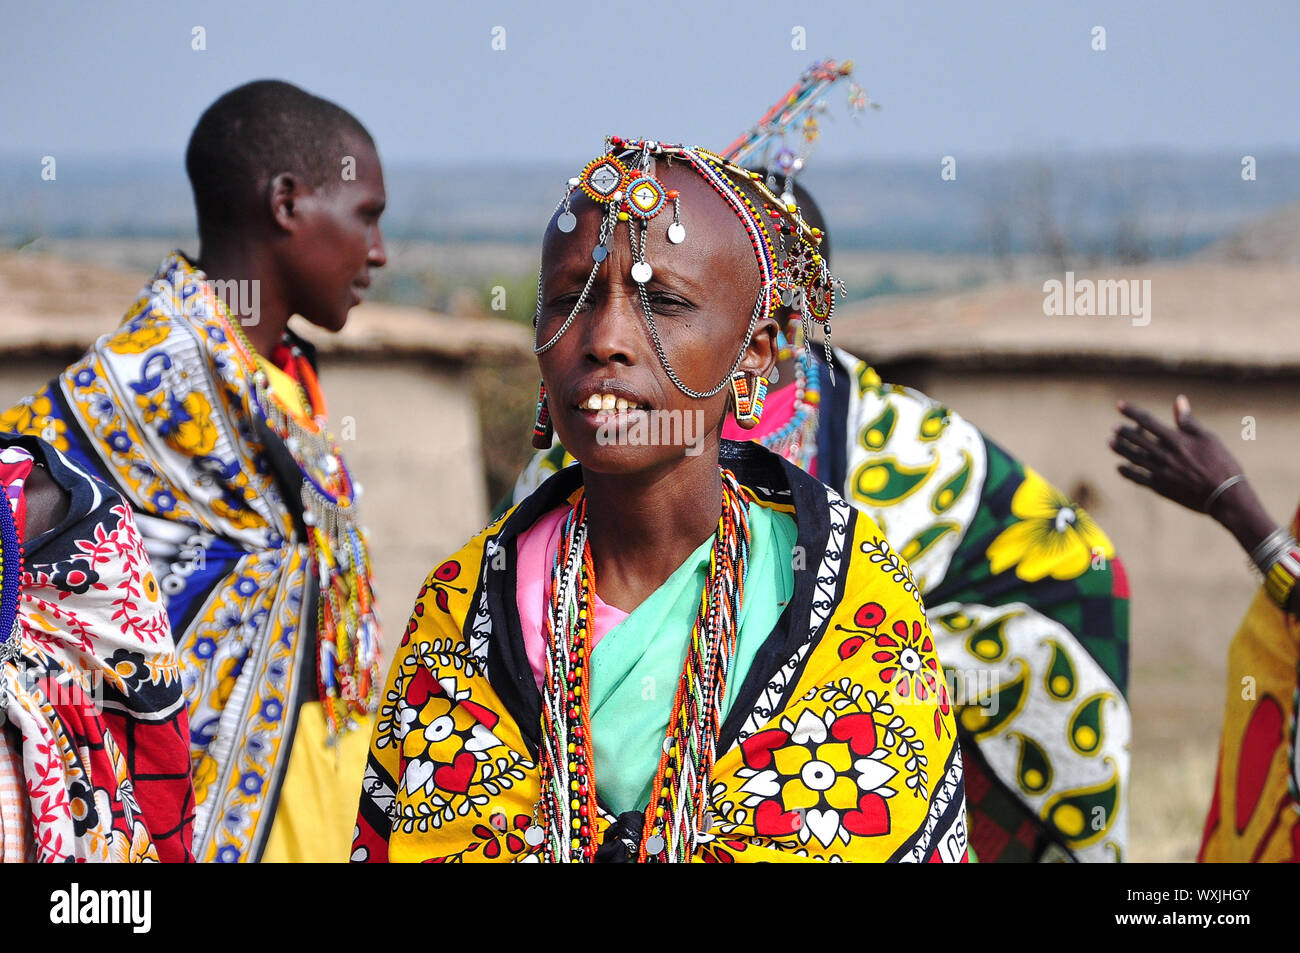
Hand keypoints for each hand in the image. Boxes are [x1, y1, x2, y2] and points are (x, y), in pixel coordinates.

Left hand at [1110, 395, 1244, 516]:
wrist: (1225, 496)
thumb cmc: (1221, 463)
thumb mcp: (1208, 438)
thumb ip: (1189, 421)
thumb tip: (1179, 400)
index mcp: (1176, 440)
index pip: (1147, 421)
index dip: (1132, 412)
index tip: (1119, 405)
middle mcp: (1164, 455)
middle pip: (1136, 440)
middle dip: (1123, 432)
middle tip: (1114, 428)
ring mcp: (1160, 472)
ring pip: (1133, 458)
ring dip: (1120, 449)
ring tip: (1110, 442)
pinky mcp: (1160, 487)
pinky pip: (1138, 478)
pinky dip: (1127, 472)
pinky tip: (1120, 467)